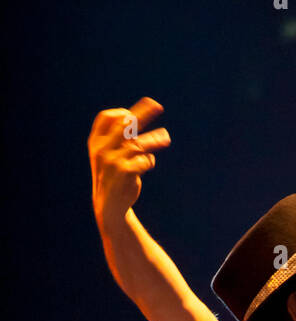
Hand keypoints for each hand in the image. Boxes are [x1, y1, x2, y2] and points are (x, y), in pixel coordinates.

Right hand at [88, 96, 170, 227]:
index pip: (105, 118)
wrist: (110, 206)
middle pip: (124, 124)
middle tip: (157, 106)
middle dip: (142, 113)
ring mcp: (113, 161)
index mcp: (96, 142)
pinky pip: (145, 160)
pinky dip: (149, 161)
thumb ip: (120, 139)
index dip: (120, 113)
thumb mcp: (109, 156)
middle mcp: (102, 149)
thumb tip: (135, 118)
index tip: (133, 114)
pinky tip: (148, 164)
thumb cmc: (112, 176)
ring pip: (138, 143)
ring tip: (166, 137)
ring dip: (155, 139)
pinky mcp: (126, 172)